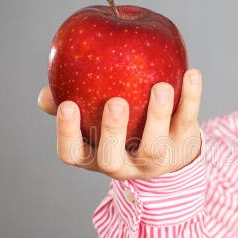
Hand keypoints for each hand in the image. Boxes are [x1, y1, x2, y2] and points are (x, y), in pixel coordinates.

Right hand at [37, 69, 202, 179]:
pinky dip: (191, 98)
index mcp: (95, 157)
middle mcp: (124, 165)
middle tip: (116, 102)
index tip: (68, 105)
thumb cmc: (121, 123)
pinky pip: (187, 122)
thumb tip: (45, 93)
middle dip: (112, 132)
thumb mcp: (93, 116)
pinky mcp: (183, 146)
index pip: (72, 154)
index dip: (67, 134)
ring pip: (154, 146)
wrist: (171, 145)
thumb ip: (70, 102)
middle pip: (112, 159)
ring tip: (160, 87)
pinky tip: (192, 73)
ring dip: (157, 116)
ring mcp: (155, 160)